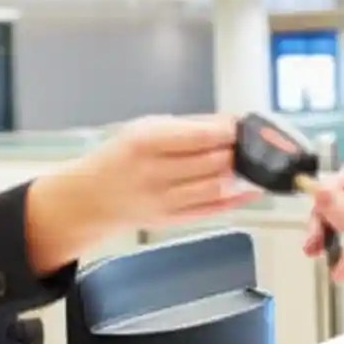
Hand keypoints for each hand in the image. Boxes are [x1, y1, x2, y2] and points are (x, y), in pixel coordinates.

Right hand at [77, 114, 261, 226]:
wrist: (93, 197)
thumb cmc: (122, 157)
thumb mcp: (145, 128)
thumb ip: (188, 125)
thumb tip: (229, 122)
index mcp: (146, 143)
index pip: (199, 137)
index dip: (228, 132)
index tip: (242, 126)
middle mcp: (154, 174)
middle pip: (212, 163)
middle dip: (236, 151)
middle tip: (247, 144)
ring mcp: (164, 201)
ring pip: (216, 187)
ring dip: (238, 175)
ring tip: (246, 162)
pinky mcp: (173, 220)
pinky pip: (213, 210)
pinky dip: (236, 200)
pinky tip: (250, 189)